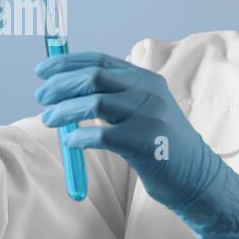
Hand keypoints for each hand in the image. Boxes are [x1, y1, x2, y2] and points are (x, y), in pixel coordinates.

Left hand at [35, 51, 238, 238]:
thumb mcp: (143, 111)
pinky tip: (70, 142)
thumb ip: (114, 97)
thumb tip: (66, 90)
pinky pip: (102, 135)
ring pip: (95, 103)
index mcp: (146, 79)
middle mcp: (149, 92)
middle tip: (41, 97)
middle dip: (61, 84)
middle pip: (94, 77)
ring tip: (49, 119)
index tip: (42, 71)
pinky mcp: (145, 143)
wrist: (197, 177)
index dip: (67, 63)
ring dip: (65, 110)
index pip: (100, 61)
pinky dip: (80, 137)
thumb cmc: (160, 145)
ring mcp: (149, 116)